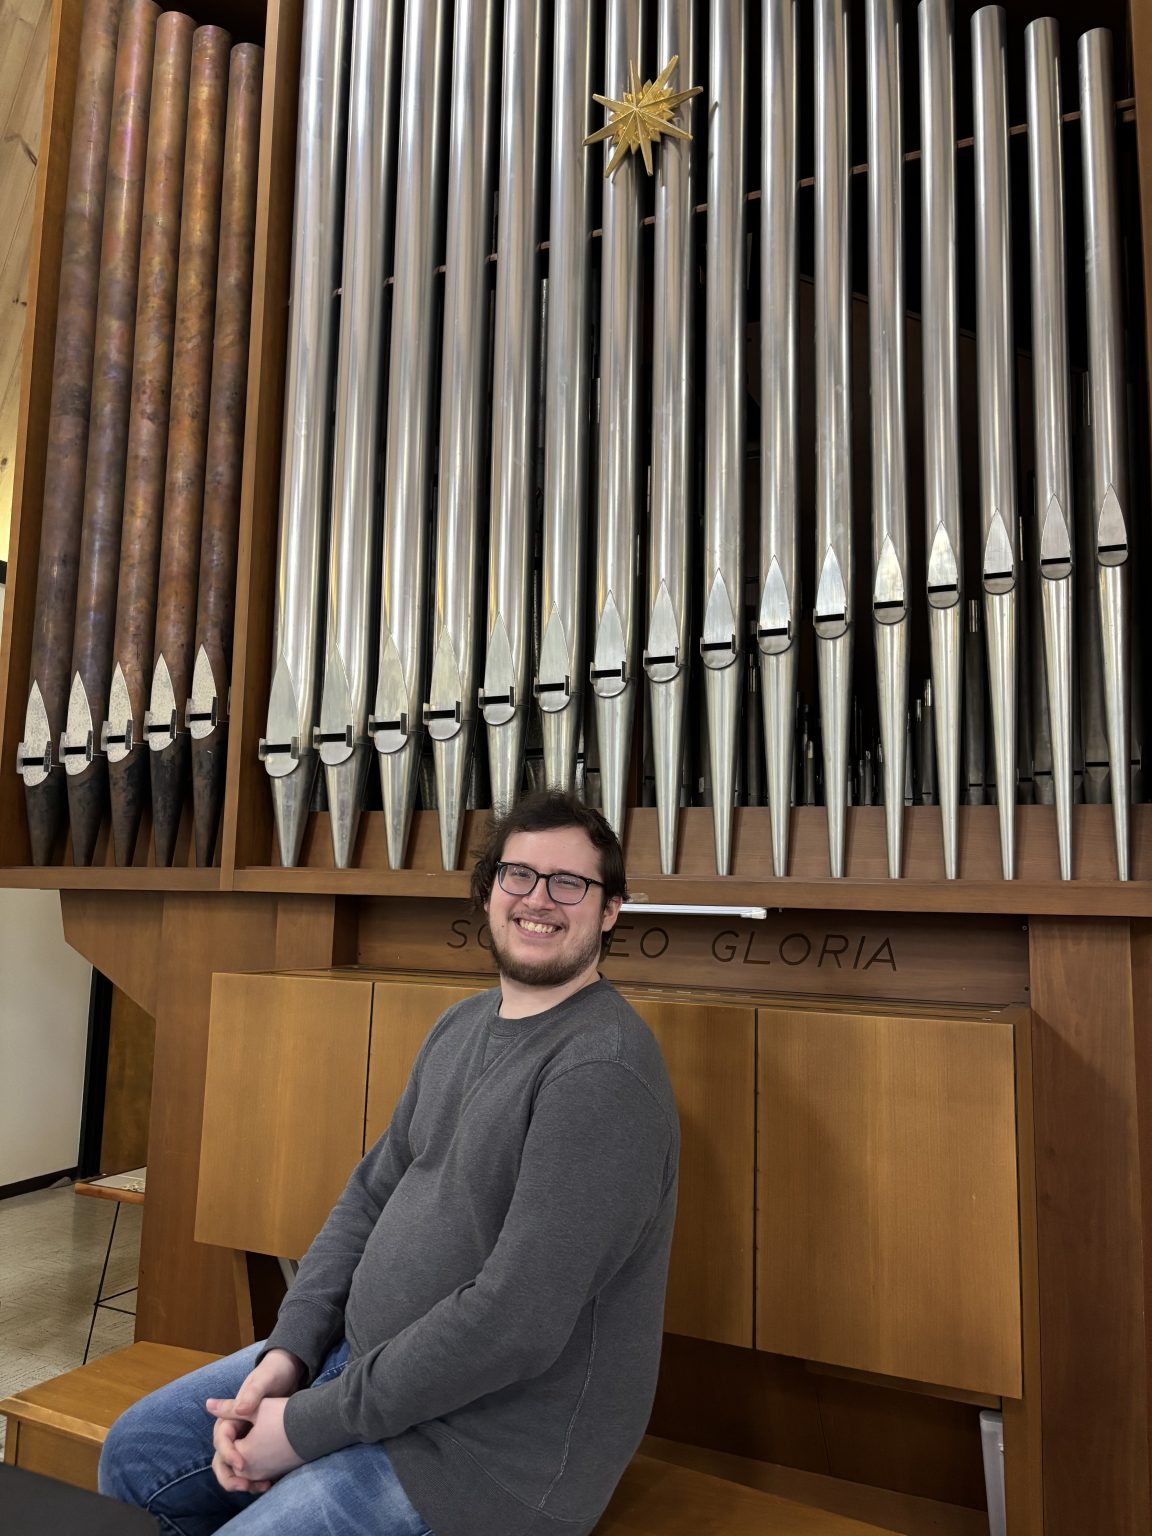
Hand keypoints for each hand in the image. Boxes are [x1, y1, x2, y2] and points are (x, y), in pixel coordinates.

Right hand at [206, 1349, 302, 1493]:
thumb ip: (252, 1393)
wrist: (290, 1372)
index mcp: (230, 1415)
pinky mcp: (259, 1444)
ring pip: (236, 1467)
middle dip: (230, 1476)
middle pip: (222, 1459)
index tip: (241, 1464)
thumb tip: (240, 1408)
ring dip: (243, 1480)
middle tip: (246, 1485)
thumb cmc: (274, 1372)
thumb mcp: (264, 1380)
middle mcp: (235, 1429)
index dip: (229, 1454)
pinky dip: (256, 1477)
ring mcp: (246, 1438)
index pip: (221, 1440)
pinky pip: (252, 1466)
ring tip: (259, 1488)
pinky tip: (269, 1483)